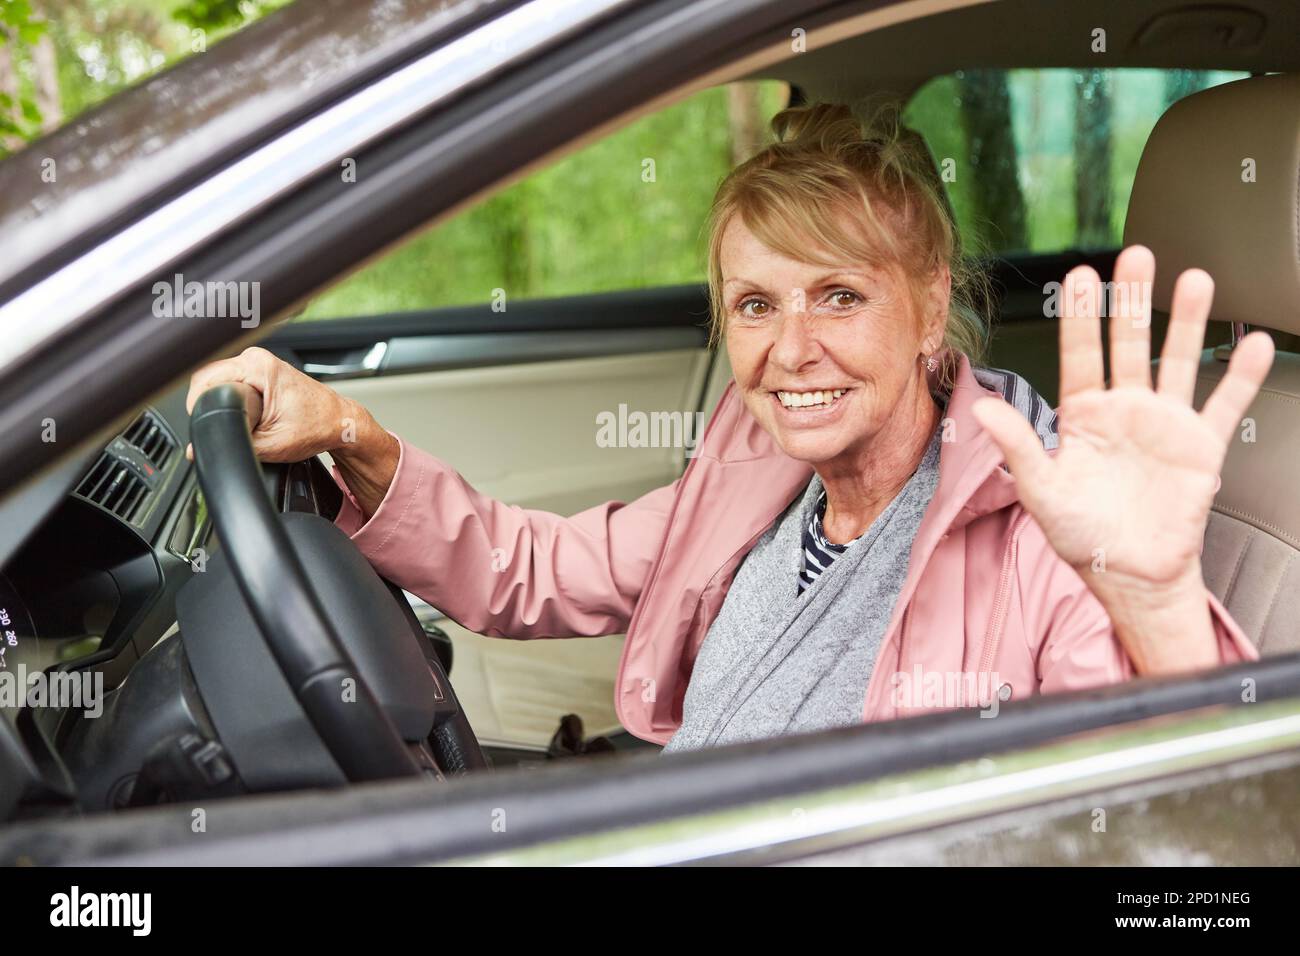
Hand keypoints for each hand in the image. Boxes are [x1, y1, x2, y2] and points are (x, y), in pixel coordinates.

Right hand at [186, 347, 399, 517]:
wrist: (338, 423)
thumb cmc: (315, 428)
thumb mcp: (269, 445)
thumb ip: (231, 446)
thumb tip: (197, 450)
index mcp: (258, 368)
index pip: (204, 379)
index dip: (198, 405)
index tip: (205, 422)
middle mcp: (257, 358)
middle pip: (207, 376)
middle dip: (208, 403)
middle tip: (224, 423)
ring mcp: (259, 361)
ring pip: (218, 378)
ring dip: (220, 399)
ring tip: (242, 417)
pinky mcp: (261, 369)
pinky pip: (231, 379)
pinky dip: (231, 396)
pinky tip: (246, 410)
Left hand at [972, 246, 1273, 672]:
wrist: (1129, 573)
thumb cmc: (1081, 535)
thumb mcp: (1041, 490)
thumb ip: (1017, 446)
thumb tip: (980, 410)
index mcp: (1082, 417)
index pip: (1079, 355)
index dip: (1079, 317)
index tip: (1080, 276)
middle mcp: (1123, 411)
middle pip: (1128, 344)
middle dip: (1131, 301)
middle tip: (1136, 256)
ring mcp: (1163, 424)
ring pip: (1177, 361)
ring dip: (1186, 322)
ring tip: (1193, 280)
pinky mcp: (1200, 447)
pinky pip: (1223, 405)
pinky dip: (1240, 377)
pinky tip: (1253, 345)